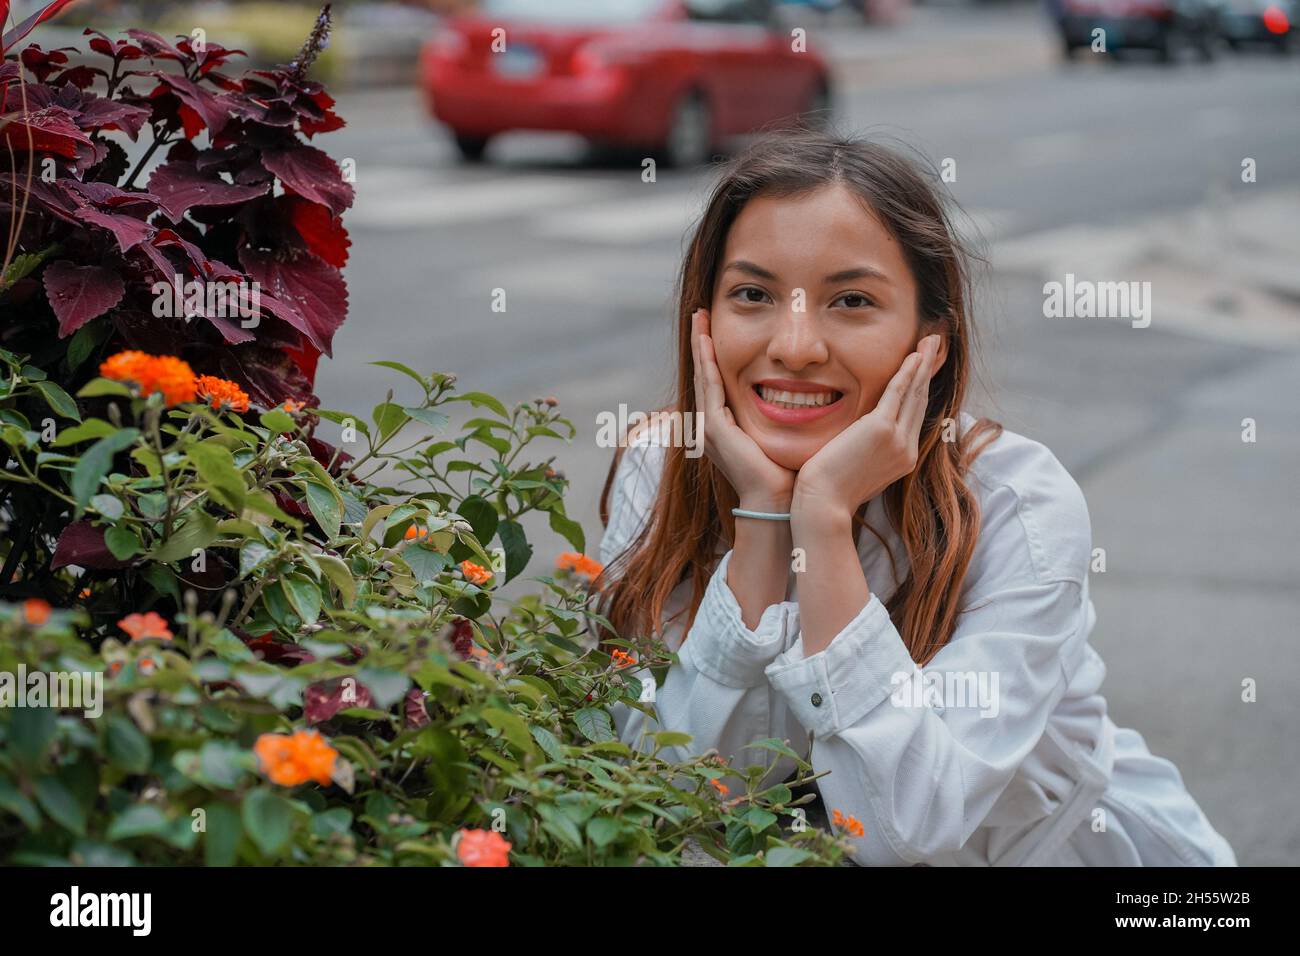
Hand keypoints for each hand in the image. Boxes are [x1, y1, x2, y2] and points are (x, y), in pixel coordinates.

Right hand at [691, 307, 795, 509]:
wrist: (778, 502)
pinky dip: (706, 360)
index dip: (715, 354)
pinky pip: (709, 385)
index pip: (717, 381)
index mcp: (726, 426)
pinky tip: (707, 339)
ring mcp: (709, 426)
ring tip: (699, 317)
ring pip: (703, 374)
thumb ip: (787, 416)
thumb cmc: (788, 473)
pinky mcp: (714, 428)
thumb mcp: (784, 436)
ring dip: (700, 344)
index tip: (717, 327)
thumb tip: (808, 399)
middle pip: (704, 373)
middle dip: (702, 342)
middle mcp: (712, 424)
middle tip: (701, 313)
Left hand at [791, 334, 942, 528]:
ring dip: (922, 364)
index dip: (919, 390)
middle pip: (920, 401)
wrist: (823, 505)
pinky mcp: (881, 429)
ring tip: (930, 342)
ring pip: (913, 394)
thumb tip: (859, 441)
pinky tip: (913, 356)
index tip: (922, 369)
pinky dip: (907, 372)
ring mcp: (897, 440)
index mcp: (902, 458)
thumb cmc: (830, 491)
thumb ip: (866, 452)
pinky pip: (898, 393)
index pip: (913, 416)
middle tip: (933, 346)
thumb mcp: (856, 470)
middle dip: (927, 371)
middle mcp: (906, 449)